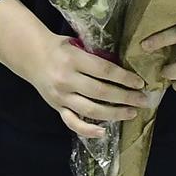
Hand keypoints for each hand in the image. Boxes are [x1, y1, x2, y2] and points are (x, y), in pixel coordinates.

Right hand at [28, 25, 153, 139]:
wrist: (32, 56)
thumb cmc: (60, 47)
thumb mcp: (77, 43)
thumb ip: (96, 55)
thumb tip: (125, 67)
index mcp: (73, 59)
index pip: (105, 71)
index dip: (124, 78)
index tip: (140, 82)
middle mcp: (66, 79)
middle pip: (101, 92)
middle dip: (126, 97)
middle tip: (143, 100)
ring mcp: (61, 96)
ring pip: (91, 109)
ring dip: (115, 113)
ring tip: (132, 113)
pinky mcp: (56, 107)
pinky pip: (72, 122)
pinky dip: (87, 130)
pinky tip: (103, 132)